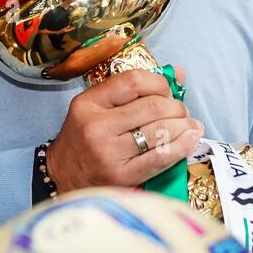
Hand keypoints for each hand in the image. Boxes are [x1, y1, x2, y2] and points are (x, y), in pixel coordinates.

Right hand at [45, 66, 201, 192]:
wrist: (63, 179)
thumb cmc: (85, 140)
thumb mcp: (98, 108)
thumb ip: (134, 89)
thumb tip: (178, 73)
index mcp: (89, 103)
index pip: (134, 81)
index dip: (160, 83)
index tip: (168, 91)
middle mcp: (97, 127)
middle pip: (153, 107)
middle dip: (177, 107)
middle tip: (182, 112)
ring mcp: (109, 154)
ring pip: (161, 131)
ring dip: (185, 126)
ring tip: (190, 126)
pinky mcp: (121, 177)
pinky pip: (161, 157)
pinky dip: (182, 146)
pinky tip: (190, 140)